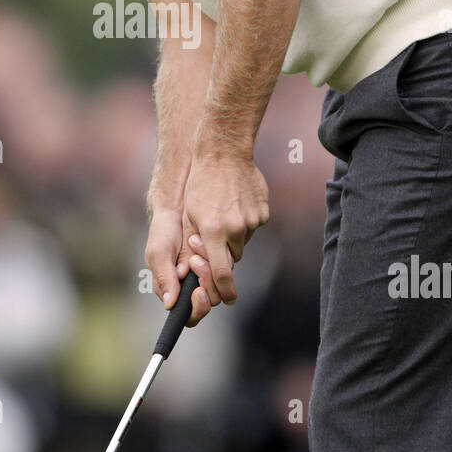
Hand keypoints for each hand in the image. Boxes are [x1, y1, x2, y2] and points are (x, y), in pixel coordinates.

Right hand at [144, 204, 212, 327]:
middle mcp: (191, 287)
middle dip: (205, 281)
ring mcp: (205, 275)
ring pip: (218, 285)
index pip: (189, 315)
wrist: (177, 208)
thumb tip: (170, 304)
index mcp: (173, 291)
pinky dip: (216, 255)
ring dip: (209, 266)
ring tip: (194, 244)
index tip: (199, 291)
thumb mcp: (158, 253)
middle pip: (209, 302)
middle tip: (195, 260)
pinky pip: (225, 267)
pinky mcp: (217, 262)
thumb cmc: (163, 232)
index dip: (197, 308)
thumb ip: (163, 278)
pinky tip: (201, 241)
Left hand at [182, 152, 269, 311]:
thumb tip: (195, 270)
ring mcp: (252, 220)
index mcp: (213, 231)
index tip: (226, 299)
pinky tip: (234, 204)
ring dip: (233, 236)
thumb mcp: (188, 215)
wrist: (223, 152)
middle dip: (223, 254)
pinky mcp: (263, 211)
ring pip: (243, 242)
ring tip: (222, 212)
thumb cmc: (200, 184)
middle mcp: (235, 229)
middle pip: (232, 258)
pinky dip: (244, 222)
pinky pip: (253, 227)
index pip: (222, 274)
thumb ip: (193, 245)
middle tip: (213, 234)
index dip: (224, 292)